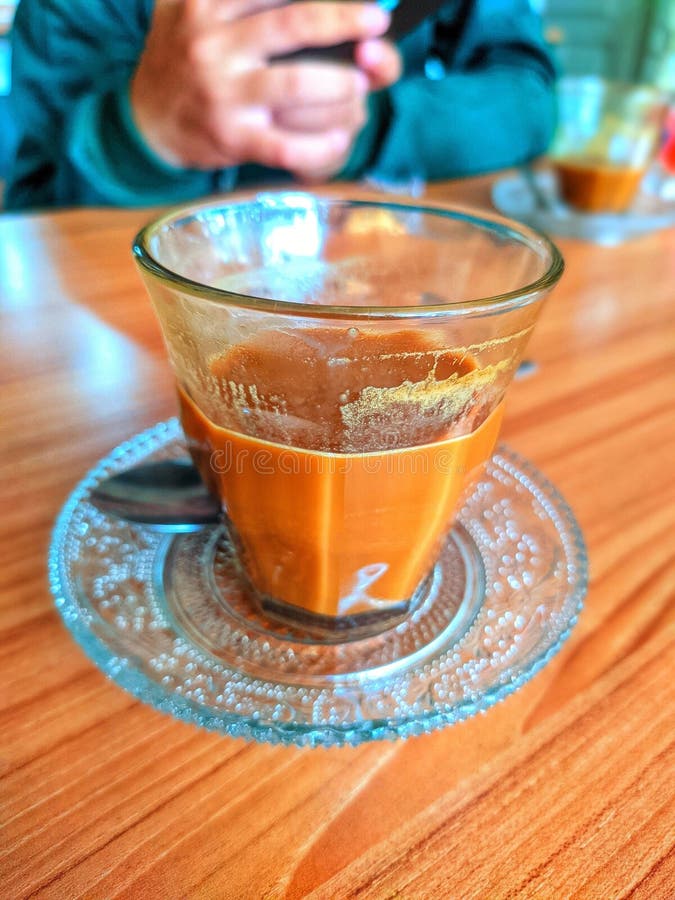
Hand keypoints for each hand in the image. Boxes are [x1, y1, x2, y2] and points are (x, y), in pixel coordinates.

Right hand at [130, 0, 400, 180]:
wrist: (148, 119)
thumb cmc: (187, 57)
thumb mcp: (194, 6)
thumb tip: (313, 0)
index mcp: (207, 2)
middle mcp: (213, 43)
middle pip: (294, 24)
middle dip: (345, 20)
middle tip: (376, 20)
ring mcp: (223, 93)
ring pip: (297, 84)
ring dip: (341, 85)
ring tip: (360, 85)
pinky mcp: (231, 138)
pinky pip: (286, 144)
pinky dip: (320, 145)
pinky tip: (340, 138)